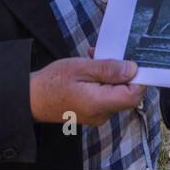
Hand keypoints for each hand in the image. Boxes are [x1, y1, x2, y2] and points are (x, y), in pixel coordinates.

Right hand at [29, 56, 145, 126]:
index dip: (138, 77)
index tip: (132, 59)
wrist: (31, 98)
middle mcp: (102, 114)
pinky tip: (90, 68)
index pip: (134, 94)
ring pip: (115, 92)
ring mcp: (97, 115)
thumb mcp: (81, 68)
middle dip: (121, 71)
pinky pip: (105, 96)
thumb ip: (108, 69)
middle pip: (126, 93)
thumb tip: (133, 69)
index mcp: (100, 104)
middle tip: (106, 54)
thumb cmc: (52, 81)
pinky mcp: (92, 112)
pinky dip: (102, 81)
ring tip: (93, 57)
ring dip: (109, 74)